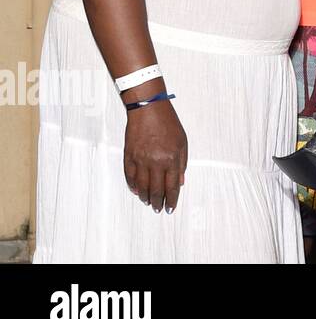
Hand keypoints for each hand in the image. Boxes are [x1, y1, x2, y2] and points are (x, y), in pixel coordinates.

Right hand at [123, 91, 186, 213]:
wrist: (148, 109)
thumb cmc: (168, 124)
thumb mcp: (182, 142)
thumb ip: (181, 164)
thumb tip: (180, 183)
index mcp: (171, 159)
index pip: (172, 186)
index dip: (171, 200)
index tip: (170, 208)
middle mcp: (155, 162)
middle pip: (156, 189)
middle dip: (158, 202)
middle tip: (158, 209)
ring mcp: (140, 160)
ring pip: (141, 186)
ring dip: (145, 197)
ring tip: (149, 202)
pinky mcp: (129, 156)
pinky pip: (129, 176)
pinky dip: (133, 186)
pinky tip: (137, 191)